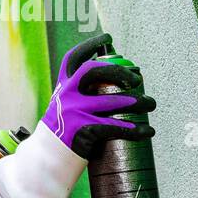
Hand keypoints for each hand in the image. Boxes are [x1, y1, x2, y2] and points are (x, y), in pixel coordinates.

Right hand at [42, 33, 155, 159]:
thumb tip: (111, 79)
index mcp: (63, 85)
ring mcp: (73, 112)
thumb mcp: (65, 104)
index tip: (108, 39)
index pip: (75, 58)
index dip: (91, 45)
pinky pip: (114, 127)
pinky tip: (147, 131)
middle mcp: (66, 95)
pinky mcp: (82, 131)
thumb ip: (79, 91)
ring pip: (112, 102)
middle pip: (93, 71)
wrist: (46, 158)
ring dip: (137, 102)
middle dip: (118, 71)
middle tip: (137, 79)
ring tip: (151, 104)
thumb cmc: (63, 130)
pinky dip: (134, 130)